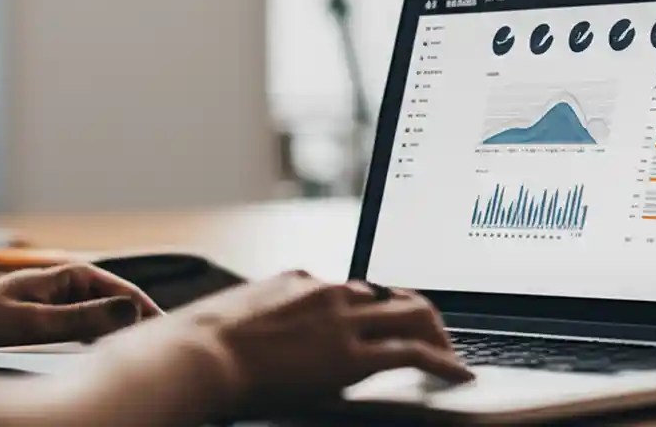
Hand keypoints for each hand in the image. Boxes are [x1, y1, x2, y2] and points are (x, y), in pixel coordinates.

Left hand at [0, 263, 161, 368]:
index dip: (146, 307)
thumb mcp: (33, 323)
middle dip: (136, 320)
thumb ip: (83, 319)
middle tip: (159, 346)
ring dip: (116, 332)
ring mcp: (53, 306)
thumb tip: (131, 309)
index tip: (168, 328)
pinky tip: (102, 357)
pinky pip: (80, 332)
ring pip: (98, 318)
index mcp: (64, 275)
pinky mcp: (43, 325)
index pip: (119, 288)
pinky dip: (95, 342)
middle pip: (112, 302)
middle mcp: (62, 287)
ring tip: (138, 352)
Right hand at [101, 270, 472, 418]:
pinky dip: (443, 362)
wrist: (198, 355)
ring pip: (413, 314)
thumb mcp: (231, 318)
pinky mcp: (351, 355)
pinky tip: (458, 373)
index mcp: (299, 281)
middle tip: (433, 336)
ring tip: (451, 356)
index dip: (375, 309)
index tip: (384, 322)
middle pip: (391, 294)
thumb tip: (253, 337)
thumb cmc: (197, 343)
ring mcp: (342, 321)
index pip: (352, 290)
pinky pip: (413, 353)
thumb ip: (258, 320)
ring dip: (438, 335)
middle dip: (419, 314)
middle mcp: (328, 292)